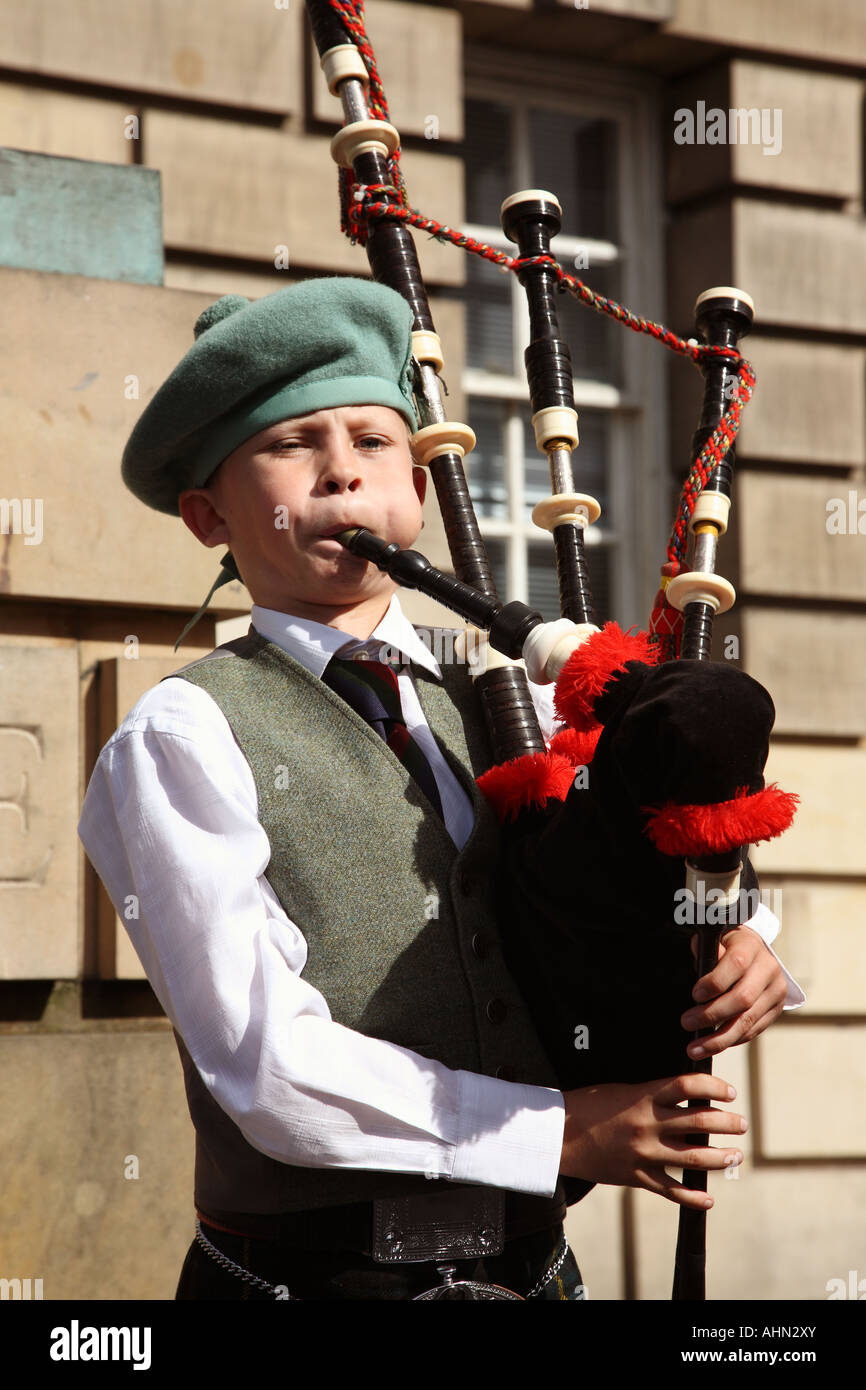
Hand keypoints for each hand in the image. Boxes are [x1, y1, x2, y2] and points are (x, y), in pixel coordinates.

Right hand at [560, 1074, 745, 1206]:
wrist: (558, 1135)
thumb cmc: (587, 1105)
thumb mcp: (621, 1089)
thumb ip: (652, 1094)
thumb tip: (685, 1097)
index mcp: (643, 1096)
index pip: (688, 1086)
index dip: (714, 1086)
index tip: (729, 1091)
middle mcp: (647, 1124)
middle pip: (699, 1121)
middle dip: (727, 1122)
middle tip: (741, 1123)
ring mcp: (643, 1153)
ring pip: (693, 1157)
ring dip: (720, 1157)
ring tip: (735, 1155)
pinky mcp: (636, 1176)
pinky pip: (670, 1190)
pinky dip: (692, 1197)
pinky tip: (708, 1198)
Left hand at [681, 927, 787, 1059]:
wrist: (755, 952)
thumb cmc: (728, 947)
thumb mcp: (717, 940)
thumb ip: (708, 951)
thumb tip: (699, 961)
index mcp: (751, 946)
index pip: (736, 964)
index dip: (714, 982)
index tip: (695, 995)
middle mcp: (768, 969)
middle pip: (743, 998)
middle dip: (711, 1015)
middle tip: (687, 1023)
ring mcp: (776, 991)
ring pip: (748, 1021)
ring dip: (719, 1039)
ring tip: (695, 1049)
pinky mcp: (777, 1009)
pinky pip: (753, 1030)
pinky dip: (731, 1040)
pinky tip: (713, 1045)